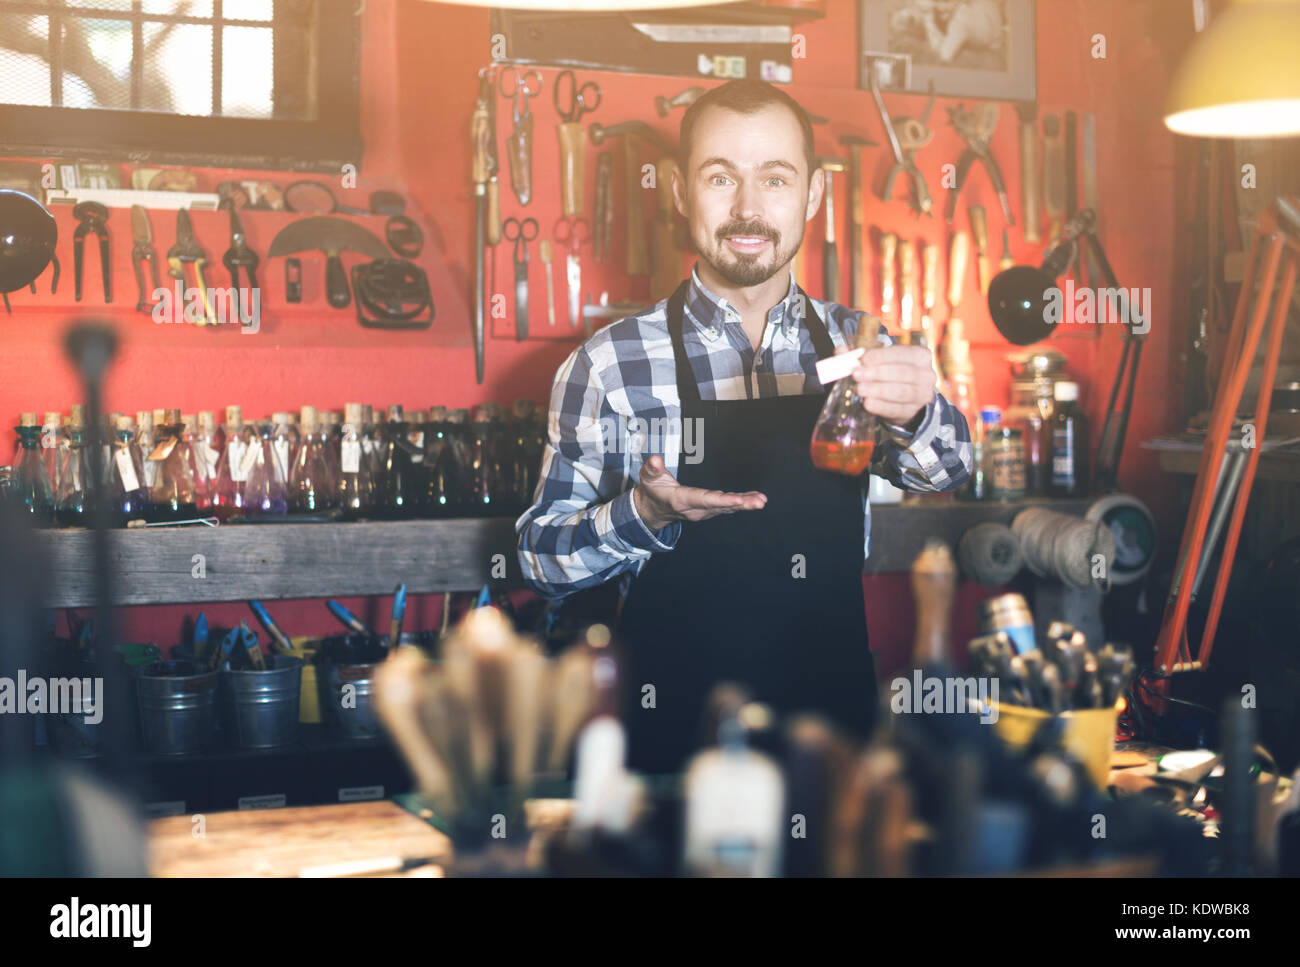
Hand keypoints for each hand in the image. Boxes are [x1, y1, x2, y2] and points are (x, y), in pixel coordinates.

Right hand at [632, 454, 765, 530]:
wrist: (651, 510)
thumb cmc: (652, 490)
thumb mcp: (647, 478)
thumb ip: (651, 468)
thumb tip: (655, 459)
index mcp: (681, 500)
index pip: (703, 499)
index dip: (721, 500)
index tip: (738, 500)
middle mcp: (694, 509)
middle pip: (720, 506)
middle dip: (741, 504)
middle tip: (759, 502)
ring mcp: (702, 512)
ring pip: (726, 508)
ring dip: (745, 504)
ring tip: (761, 501)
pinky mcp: (708, 510)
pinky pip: (726, 507)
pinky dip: (741, 504)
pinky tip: (754, 500)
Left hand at [835, 343, 935, 425]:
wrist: (902, 397)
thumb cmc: (890, 372)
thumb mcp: (878, 360)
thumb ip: (860, 353)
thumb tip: (841, 351)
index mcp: (920, 355)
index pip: (902, 353)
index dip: (882, 356)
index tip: (864, 359)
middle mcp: (926, 374)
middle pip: (902, 373)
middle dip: (877, 373)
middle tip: (857, 374)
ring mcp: (922, 395)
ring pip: (901, 392)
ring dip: (878, 390)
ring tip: (860, 389)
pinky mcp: (913, 411)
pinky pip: (897, 409)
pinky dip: (881, 407)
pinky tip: (868, 403)